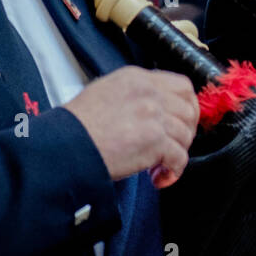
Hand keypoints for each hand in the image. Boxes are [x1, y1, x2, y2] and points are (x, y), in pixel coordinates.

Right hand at [64, 67, 197, 182]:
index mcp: (136, 78)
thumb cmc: (76, 127)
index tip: (181, 122)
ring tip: (159, 165)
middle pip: (189, 109)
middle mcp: (149, 93)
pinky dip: (173, 171)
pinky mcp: (155, 140)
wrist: (66, 146)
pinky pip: (180, 158)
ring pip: (185, 135)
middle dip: (186, 131)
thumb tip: (151, 110)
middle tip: (174, 146)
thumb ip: (133, 95)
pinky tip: (158, 177)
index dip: (186, 107)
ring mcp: (154, 115)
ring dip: (177, 153)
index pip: (181, 86)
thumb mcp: (104, 93)